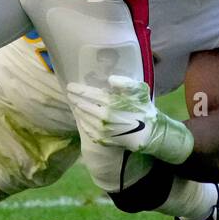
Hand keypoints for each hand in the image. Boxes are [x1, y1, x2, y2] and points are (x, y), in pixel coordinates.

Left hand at [67, 76, 193, 163]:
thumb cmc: (143, 109)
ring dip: (78, 111)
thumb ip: (125, 83)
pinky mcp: (103, 139)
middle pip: (83, 106)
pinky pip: (88, 130)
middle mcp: (103, 116)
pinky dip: (83, 124)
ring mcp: (102, 129)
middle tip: (69, 94)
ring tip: (75, 105)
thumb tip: (110, 80)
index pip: (89, 94)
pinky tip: (82, 120)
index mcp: (110, 103)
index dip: (78, 90)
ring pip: (84, 118)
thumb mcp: (139, 91)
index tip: (69, 86)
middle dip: (75, 99)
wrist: (149, 133)